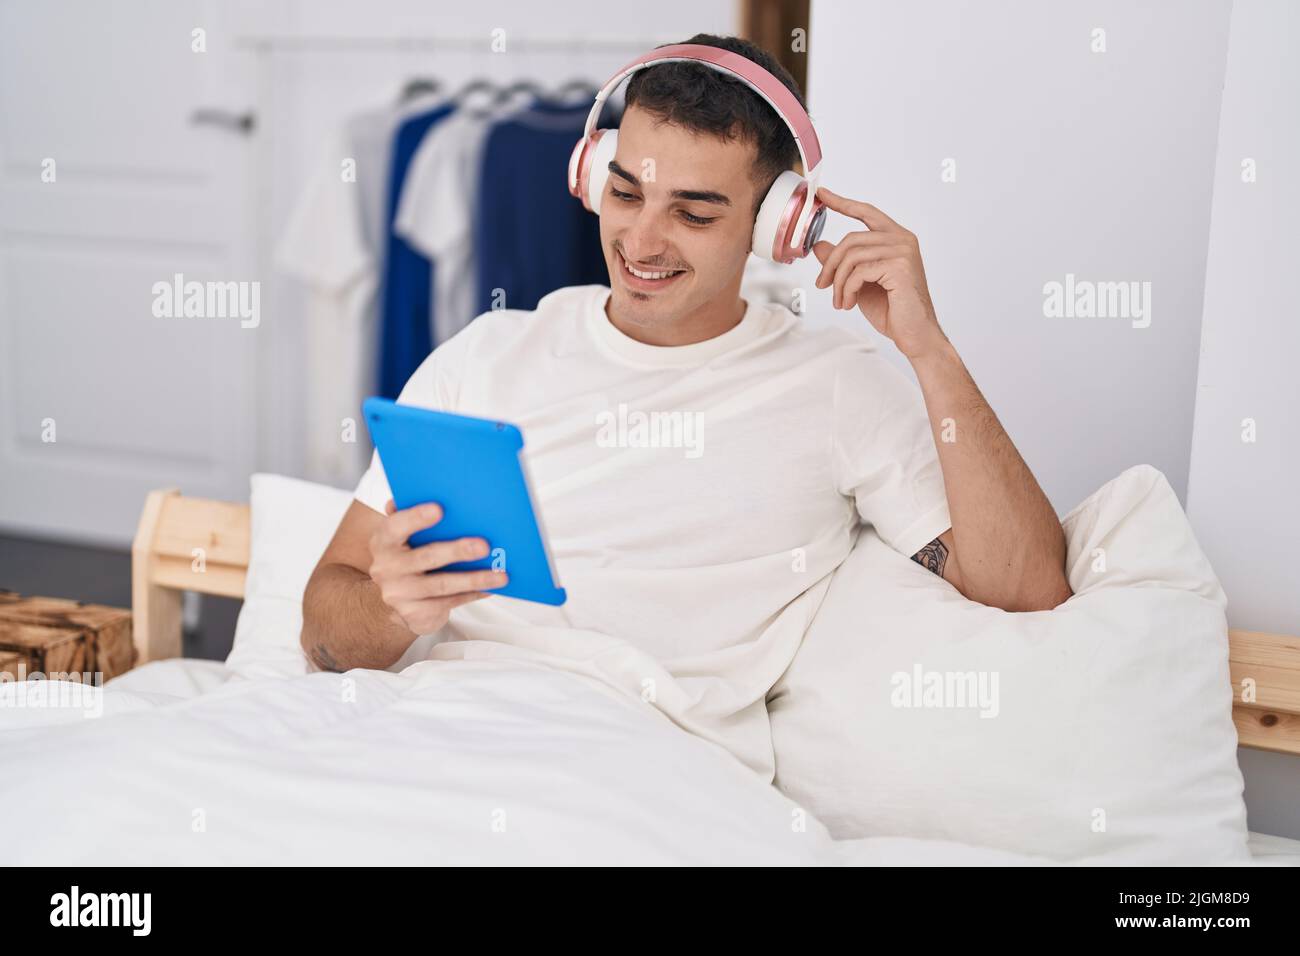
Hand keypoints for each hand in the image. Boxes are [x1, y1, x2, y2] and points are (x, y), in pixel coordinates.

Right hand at [367, 499, 505, 635]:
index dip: (416, 517)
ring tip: (500, 575)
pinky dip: (472, 595)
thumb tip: (420, 494)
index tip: (440, 508)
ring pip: (442, 586)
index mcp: (384, 541)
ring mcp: (399, 594)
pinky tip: (491, 588)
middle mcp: (387, 568)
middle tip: (485, 545)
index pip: (396, 526)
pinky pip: (449, 603)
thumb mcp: (401, 536)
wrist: (391, 600)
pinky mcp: (414, 615)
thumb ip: (409, 515)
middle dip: (457, 551)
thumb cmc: (405, 557)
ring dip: (474, 579)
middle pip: (426, 557)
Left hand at [811, 187, 947, 360]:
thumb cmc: (892, 309)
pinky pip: (858, 271)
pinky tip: (849, 303)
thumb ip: (842, 262)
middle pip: (851, 239)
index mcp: (896, 238)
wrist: (914, 333)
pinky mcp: (899, 266)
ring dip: (838, 282)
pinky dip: (847, 289)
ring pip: (851, 256)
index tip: (822, 194)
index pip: (866, 212)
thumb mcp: (859, 281)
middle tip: (822, 285)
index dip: (842, 202)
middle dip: (831, 265)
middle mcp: (902, 239)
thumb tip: (819, 246)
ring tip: (840, 301)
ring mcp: (902, 250)